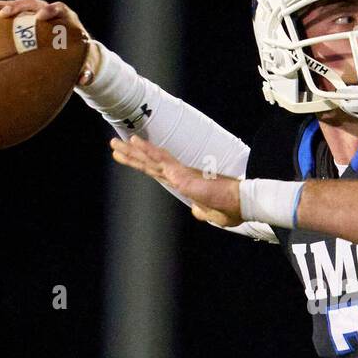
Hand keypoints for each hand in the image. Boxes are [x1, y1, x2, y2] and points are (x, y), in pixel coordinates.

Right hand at [0, 0, 99, 84]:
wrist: (71, 50)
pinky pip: (5, 13)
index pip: (58, 8)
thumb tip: (84, 80)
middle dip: (18, 7)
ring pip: (15, 4)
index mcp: (65, 17)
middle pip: (32, 2)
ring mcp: (33, 13)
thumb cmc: (78, 56)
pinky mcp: (22, 18)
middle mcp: (47, 11)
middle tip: (5, 15)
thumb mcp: (82, 64)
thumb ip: (85, 71)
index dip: (49, 10)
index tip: (40, 17)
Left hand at [109, 136, 243, 225]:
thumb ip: (202, 211)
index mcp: (185, 183)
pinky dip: (147, 150)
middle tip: (114, 145)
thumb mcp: (213, 214)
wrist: (243, 202)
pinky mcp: (183, 175)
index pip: (158, 172)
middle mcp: (180, 175)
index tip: (129, 157)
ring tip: (116, 142)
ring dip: (133, 150)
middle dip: (131, 155)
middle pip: (150, 163)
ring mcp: (181, 174)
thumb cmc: (232, 207)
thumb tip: (195, 211)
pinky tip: (136, 142)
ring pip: (152, 159)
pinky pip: (162, 160)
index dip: (143, 164)